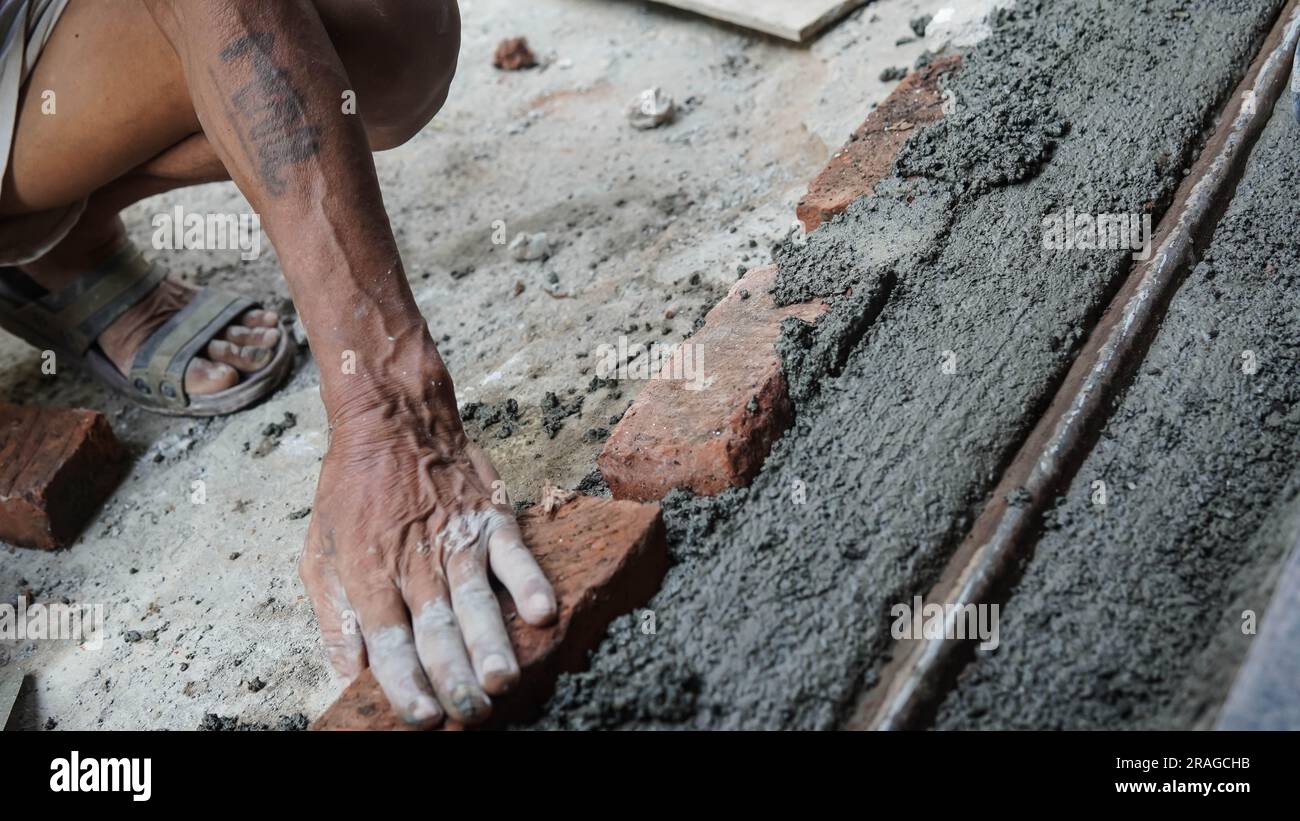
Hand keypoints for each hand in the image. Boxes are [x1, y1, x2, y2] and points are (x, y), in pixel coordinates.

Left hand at [298, 387, 555, 726]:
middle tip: (469, 715)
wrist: (391, 420)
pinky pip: (515, 554)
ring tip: (502, 681)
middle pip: (435, 630)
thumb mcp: (319, 552)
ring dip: (490, 643)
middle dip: (452, 677)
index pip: (388, 641)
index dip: (404, 683)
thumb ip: (334, 616)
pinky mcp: (490, 517)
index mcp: (369, 574)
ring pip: (475, 600)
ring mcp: (456, 538)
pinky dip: (530, 583)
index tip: (420, 718)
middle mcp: (414, 561)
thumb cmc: (352, 490)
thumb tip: (345, 673)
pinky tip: (542, 614)